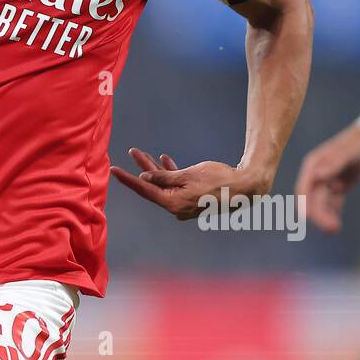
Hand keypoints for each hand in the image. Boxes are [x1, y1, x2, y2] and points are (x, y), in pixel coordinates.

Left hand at [110, 148, 268, 220]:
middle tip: (132, 151)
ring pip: (164, 184)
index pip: (144, 190)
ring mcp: (184, 204)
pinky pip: (175, 185)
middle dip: (142, 168)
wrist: (245, 187)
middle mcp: (177, 207)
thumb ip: (164, 177)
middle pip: (153, 186)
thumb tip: (145, 177)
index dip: (128, 179)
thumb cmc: (218, 180)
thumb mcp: (187, 175)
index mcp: (173, 204)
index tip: (114, 170)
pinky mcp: (192, 198)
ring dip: (155, 169)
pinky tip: (164, 159)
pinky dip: (170, 173)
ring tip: (143, 153)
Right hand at [295, 125, 359, 233]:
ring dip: (326, 217)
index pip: (303, 188)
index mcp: (313, 166)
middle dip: (319, 215)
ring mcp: (325, 183)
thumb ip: (333, 163)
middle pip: (312, 199)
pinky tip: (337, 223)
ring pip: (322, 204)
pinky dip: (333, 213)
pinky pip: (332, 204)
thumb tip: (318, 175)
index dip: (303, 203)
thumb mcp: (346, 153)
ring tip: (335, 229)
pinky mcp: (336, 188)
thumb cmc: (355, 145)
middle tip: (332, 229)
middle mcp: (316, 176)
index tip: (306, 218)